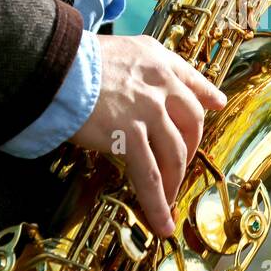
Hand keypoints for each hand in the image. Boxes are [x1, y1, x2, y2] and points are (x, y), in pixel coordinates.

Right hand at [69, 34, 226, 236]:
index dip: (206, 95)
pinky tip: (161, 221)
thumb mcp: (116, 49)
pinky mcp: (130, 136)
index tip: (216, 103)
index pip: (191, 79)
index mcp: (156, 59)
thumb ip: (135, 65)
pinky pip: (149, 176)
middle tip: (181, 164)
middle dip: (190, 147)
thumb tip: (131, 83)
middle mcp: (160, 84)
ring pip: (174, 154)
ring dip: (174, 182)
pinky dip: (156, 203)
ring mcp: (149, 111)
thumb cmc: (72, 59)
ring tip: (169, 201)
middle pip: (191, 121)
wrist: (54, 65)